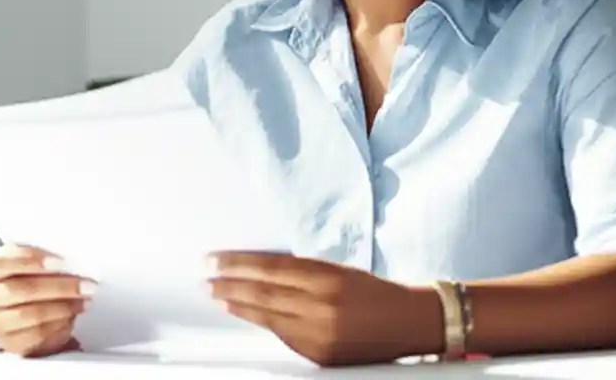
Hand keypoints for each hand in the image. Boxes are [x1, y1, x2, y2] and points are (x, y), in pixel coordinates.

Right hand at [0, 244, 95, 357]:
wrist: (32, 312)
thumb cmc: (34, 281)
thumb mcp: (36, 264)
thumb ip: (46, 259)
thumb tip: (71, 259)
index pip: (1, 262)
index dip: (31, 260)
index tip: (60, 262)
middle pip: (21, 289)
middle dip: (59, 286)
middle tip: (85, 285)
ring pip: (31, 314)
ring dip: (63, 307)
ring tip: (83, 301)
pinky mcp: (9, 342)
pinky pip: (37, 334)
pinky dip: (58, 326)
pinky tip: (71, 318)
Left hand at [208, 251, 442, 366]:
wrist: (408, 322)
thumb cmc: (374, 291)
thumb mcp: (338, 270)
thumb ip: (301, 272)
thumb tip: (260, 270)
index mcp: (326, 280)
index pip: (269, 269)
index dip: (237, 265)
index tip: (214, 260)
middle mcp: (321, 308)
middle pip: (262, 295)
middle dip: (229, 285)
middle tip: (206, 278)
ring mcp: (319, 335)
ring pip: (267, 318)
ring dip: (237, 306)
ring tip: (216, 295)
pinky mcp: (319, 356)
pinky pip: (282, 336)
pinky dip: (261, 323)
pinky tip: (245, 314)